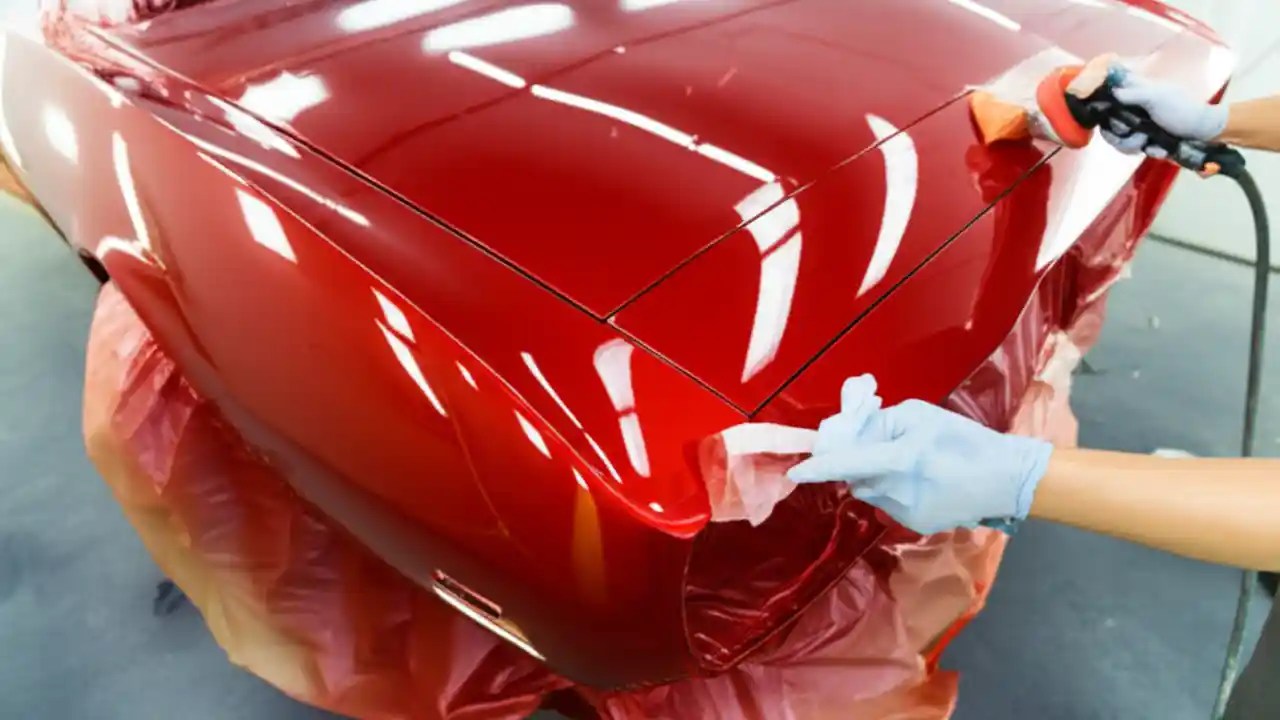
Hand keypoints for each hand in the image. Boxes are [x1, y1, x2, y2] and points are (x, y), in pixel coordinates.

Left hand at [789, 382, 1052, 534]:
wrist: (1006, 479)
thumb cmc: (965, 440)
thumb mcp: (921, 416)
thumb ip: (882, 422)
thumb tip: (856, 434)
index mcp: (899, 460)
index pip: (846, 464)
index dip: (818, 467)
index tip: (796, 472)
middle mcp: (897, 491)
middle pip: (855, 478)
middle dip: (857, 462)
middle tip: (878, 445)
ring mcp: (906, 513)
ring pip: (871, 492)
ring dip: (877, 477)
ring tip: (908, 462)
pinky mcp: (916, 526)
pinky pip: (890, 504)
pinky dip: (895, 490)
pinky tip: (923, 482)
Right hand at [1100, 69, 1226, 155]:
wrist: (1203, 133)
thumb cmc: (1182, 109)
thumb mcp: (1157, 97)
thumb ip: (1132, 93)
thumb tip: (1110, 92)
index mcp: (1134, 90)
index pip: (1106, 87)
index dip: (1097, 97)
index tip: (1098, 108)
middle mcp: (1131, 107)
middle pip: (1105, 120)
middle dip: (1116, 131)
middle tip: (1128, 131)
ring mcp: (1136, 125)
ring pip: (1116, 138)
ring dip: (1131, 143)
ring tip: (1147, 141)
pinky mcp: (1142, 140)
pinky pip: (1131, 148)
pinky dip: (1146, 149)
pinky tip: (1158, 148)